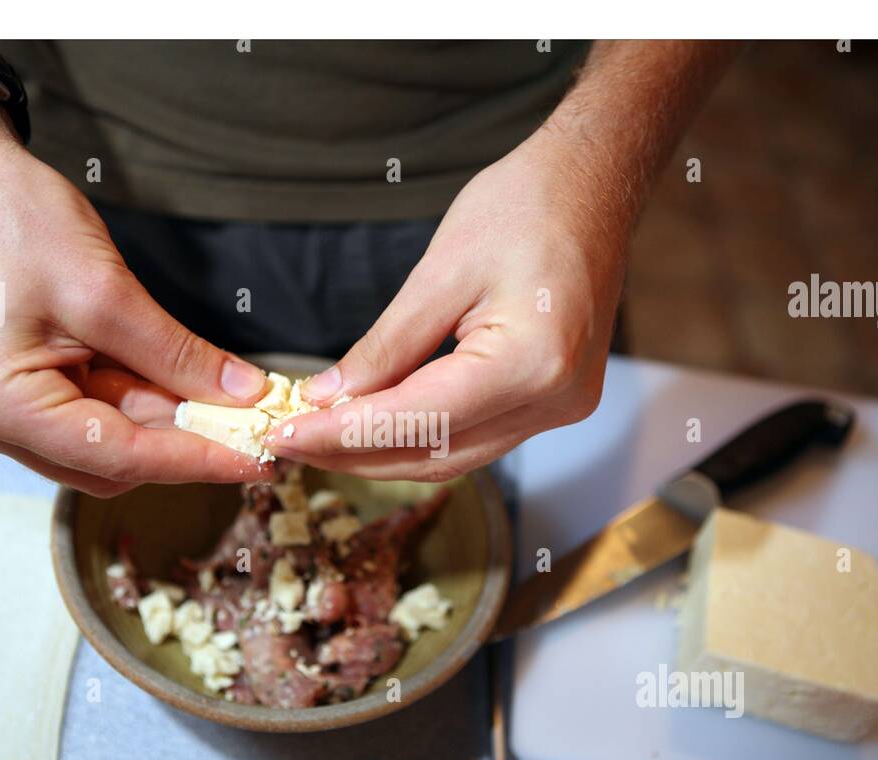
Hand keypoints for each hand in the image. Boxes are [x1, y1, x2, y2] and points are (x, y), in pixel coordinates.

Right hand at [0, 74, 271, 495]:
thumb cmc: (10, 217)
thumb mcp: (105, 290)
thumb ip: (176, 354)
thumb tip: (241, 394)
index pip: (117, 456)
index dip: (196, 459)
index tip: (256, 461)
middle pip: (110, 462)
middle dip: (183, 444)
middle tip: (252, 428)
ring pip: (104, 442)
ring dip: (164, 424)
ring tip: (224, 399)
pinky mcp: (15, 390)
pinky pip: (89, 413)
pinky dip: (138, 402)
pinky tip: (181, 382)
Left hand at [266, 126, 627, 480]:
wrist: (593, 184)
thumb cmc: (526, 206)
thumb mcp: (441, 271)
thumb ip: (385, 346)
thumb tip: (329, 398)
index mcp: (531, 364)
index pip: (416, 420)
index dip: (342, 434)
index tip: (284, 435)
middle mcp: (554, 401)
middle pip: (435, 455)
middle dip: (355, 455)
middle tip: (289, 443)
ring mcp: (560, 408)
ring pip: (454, 456)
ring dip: (384, 454)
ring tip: (320, 438)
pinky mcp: (554, 402)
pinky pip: (476, 437)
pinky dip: (421, 436)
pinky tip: (374, 424)